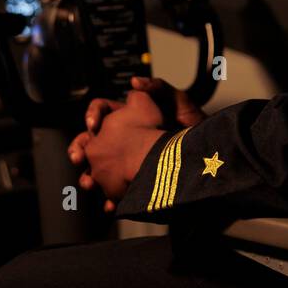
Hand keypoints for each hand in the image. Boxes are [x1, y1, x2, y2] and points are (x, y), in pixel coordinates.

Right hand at [67, 77, 206, 210]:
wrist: (209, 159)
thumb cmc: (197, 128)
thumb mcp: (180, 103)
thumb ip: (158, 88)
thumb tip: (134, 82)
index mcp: (131, 116)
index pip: (102, 111)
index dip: (93, 115)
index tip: (94, 125)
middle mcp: (125, 138)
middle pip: (92, 141)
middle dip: (80, 148)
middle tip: (79, 157)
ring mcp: (128, 162)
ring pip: (97, 169)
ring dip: (88, 176)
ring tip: (88, 184)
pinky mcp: (135, 182)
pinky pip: (115, 192)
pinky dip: (110, 200)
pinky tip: (110, 205)